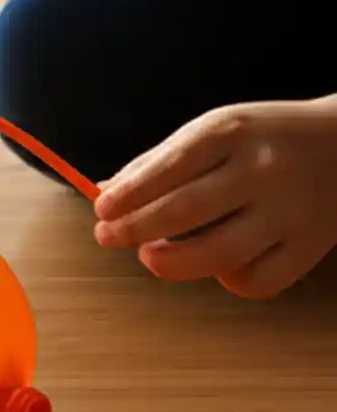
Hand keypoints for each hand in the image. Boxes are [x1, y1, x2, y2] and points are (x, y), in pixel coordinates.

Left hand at [92, 96, 336, 298]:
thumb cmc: (266, 138)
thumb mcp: (217, 131)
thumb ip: (160, 161)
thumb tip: (105, 192)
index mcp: (232, 132)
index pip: (169, 166)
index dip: (128, 195)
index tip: (101, 210)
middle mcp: (262, 170)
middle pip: (185, 211)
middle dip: (135, 230)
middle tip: (108, 237)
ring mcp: (289, 211)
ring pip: (219, 254)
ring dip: (171, 263)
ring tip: (150, 256)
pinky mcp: (310, 246)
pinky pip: (259, 280)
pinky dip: (228, 280)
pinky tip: (215, 265)